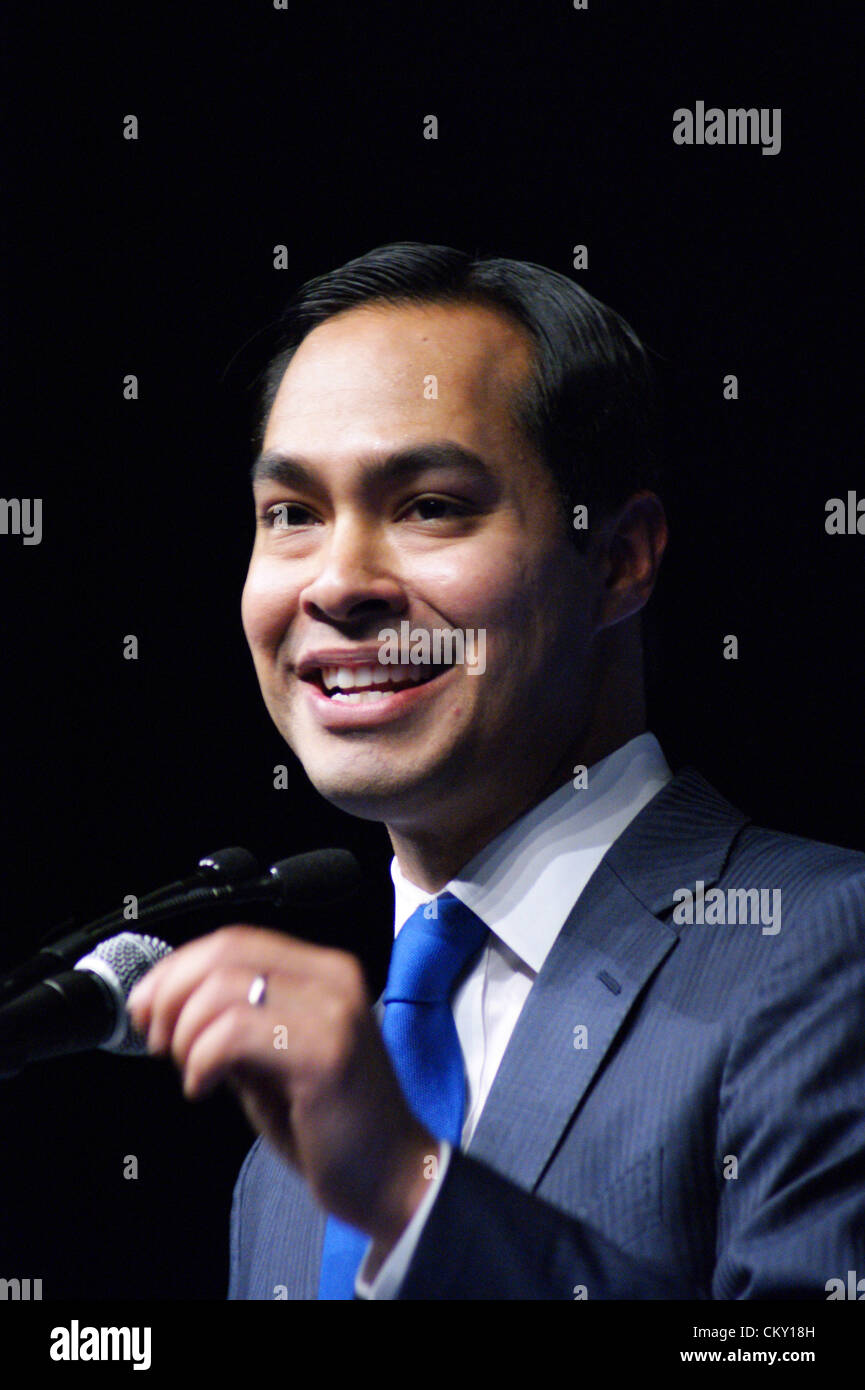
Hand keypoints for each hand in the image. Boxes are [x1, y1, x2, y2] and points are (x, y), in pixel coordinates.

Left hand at [126, 925, 437, 1256]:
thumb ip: (235, 1027)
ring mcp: (333, 1010)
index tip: (147, 1008)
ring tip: (189, 1071)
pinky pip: (235, 1032)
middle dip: (171, 993)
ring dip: (186, 1033)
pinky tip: (205, 1086)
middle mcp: (332, 978)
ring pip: (224, 988)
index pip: (234, 941)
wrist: (394, 1177)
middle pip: (225, 952)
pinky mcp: (325, 1051)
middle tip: (158, 1040)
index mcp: (323, 972)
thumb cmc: (333, 1126)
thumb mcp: (273, 1061)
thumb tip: (173, 1007)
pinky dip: (202, 1059)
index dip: (177, 969)